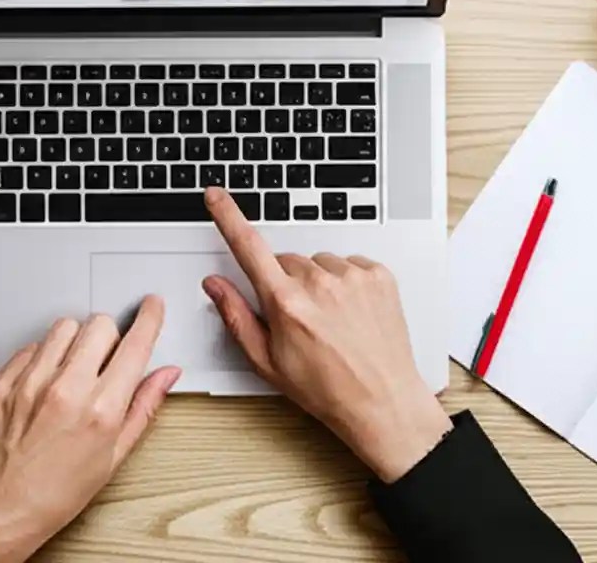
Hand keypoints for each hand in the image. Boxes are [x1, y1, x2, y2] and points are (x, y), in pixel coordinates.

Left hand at [0, 298, 180, 562]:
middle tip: (108, 356)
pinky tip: (47, 381)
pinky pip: (31, 346)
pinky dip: (44, 356)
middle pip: (100, 324)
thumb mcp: (116, 454)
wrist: (5, 507)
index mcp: (101, 409)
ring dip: (76, 340)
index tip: (152, 307)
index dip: (149, 319)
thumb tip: (166, 376)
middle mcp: (66, 390)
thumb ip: (144, 406)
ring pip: (64, 327)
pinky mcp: (4, 383)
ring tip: (74, 367)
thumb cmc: (59, 491)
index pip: (135, 344)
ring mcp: (31, 384)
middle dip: (111, 334)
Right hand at [202, 188, 451, 482]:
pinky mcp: (378, 275)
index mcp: (286, 303)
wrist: (382, 401)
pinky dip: (345, 283)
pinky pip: (349, 264)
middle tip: (298, 319)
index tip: (216, 196)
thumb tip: (215, 284)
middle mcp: (319, 282)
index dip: (227, 216)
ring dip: (317, 282)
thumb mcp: (267, 361)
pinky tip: (349, 313)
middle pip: (285, 261)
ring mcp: (352, 276)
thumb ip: (236, 316)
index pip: (247, 246)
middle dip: (284, 282)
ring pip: (317, 262)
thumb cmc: (326, 388)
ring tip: (329, 320)